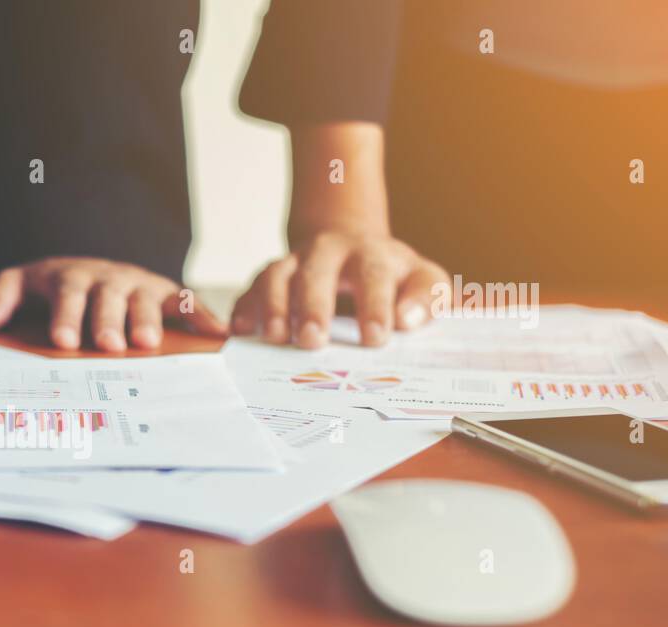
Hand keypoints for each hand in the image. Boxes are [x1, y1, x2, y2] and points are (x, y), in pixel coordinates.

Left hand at [0, 257, 225, 350]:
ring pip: (144, 298)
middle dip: (108, 320)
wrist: (93, 267)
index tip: (64, 342)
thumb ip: (3, 295)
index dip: (67, 315)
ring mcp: (138, 283)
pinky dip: (201, 315)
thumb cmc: (56, 286)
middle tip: (109, 346)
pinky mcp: (165, 292)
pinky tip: (216, 333)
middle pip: (108, 296)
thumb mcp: (24, 282)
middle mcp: (108, 277)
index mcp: (72, 276)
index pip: (68, 293)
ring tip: (147, 344)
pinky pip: (185, 301)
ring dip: (147, 319)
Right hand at [232, 232, 449, 348]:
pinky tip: (240, 330)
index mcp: (372, 255)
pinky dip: (243, 308)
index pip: (373, 276)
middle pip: (316, 273)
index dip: (373, 305)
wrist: (351, 245)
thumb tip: (407, 320)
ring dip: (272, 306)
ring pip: (276, 276)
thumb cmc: (391, 276)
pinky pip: (250, 290)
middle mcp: (329, 253)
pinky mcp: (270, 278)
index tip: (374, 337)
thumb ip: (427, 299)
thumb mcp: (423, 280)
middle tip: (312, 340)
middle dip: (312, 306)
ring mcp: (295, 263)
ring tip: (275, 337)